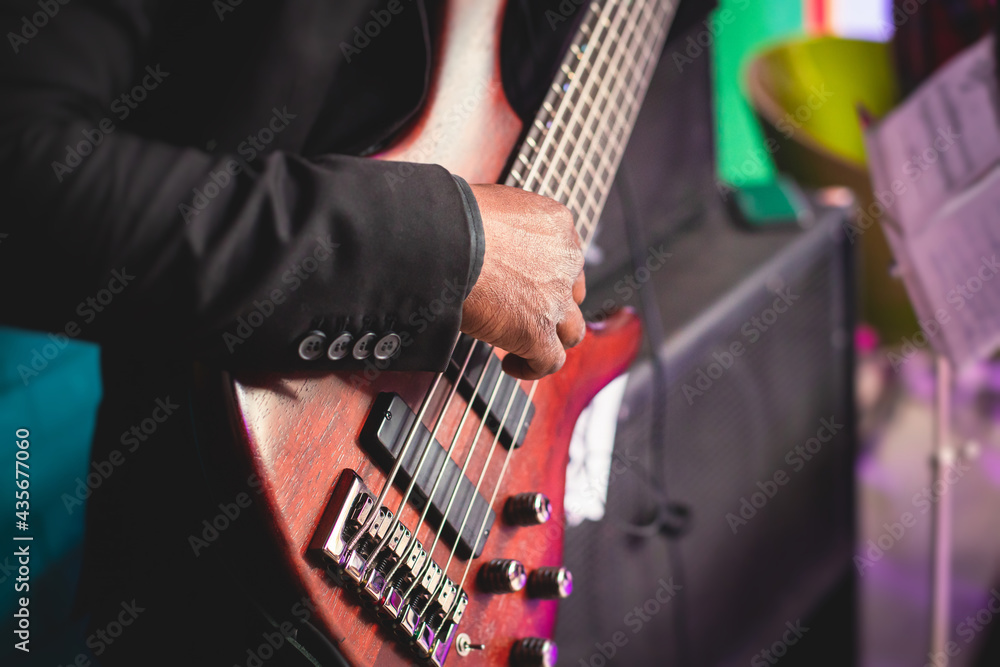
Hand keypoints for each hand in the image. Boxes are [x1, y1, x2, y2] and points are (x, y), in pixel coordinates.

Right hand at [461, 184, 585, 379]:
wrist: (444, 241)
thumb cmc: (451, 220)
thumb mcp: (490, 207)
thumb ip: (503, 227)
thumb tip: (485, 245)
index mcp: (555, 223)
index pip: (565, 256)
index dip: (549, 275)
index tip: (527, 284)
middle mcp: (565, 260)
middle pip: (573, 293)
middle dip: (555, 306)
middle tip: (526, 313)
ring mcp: (555, 298)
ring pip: (572, 330)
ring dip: (551, 339)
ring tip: (524, 345)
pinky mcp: (538, 331)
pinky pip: (550, 361)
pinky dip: (532, 367)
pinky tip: (511, 365)